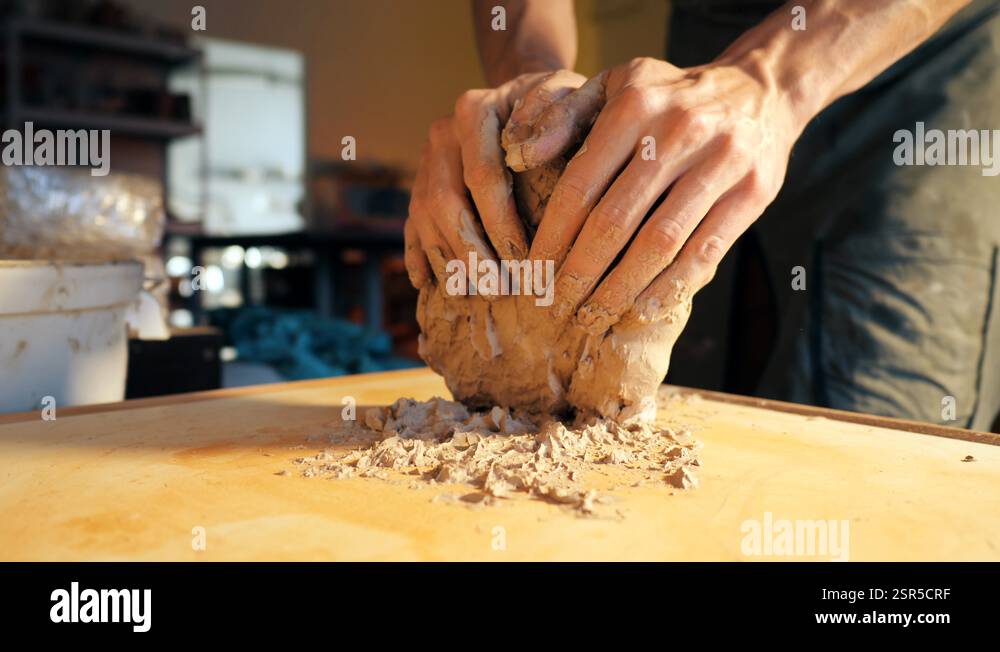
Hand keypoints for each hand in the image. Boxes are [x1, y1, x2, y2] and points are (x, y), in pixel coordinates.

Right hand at [404, 70, 587, 288]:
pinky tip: (426, 284)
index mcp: (473, 111)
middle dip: (471, 253)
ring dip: (447, 262)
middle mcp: (442, 136)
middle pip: (445, 204)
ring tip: (473, 295)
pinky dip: (418, 256)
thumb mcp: (565, 96)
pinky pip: (411, 224)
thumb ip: (556, 116)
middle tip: (498, 290)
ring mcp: (426, 161)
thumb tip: (526, 154)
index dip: (501, 224)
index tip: (525, 261)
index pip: (482, 176)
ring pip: (425, 219)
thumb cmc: (553, 103)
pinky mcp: (418, 183)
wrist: (522, 94)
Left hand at [508, 56, 802, 330]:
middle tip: (555, 307)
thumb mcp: (615, 86)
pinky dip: (670, 287)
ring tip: (592, 317)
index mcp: (634, 106)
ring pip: (659, 243)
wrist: (760, 90)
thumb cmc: (668, 98)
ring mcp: (721, 162)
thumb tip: (518, 155)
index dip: (552, 237)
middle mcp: (679, 130)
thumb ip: (562, 115)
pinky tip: (641, 310)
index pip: (580, 185)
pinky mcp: (752, 191)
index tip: (534, 274)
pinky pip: (704, 251)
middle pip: (615, 221)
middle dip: (580, 273)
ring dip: (620, 289)